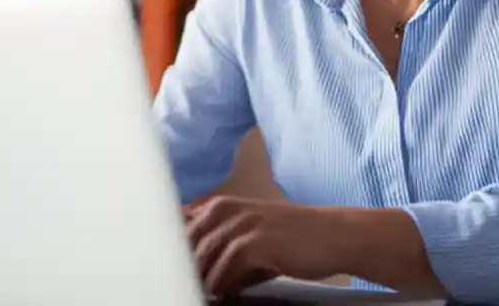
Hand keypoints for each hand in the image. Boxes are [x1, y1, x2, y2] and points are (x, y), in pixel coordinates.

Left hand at [184, 195, 344, 295]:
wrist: (333, 235)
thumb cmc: (291, 239)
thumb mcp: (249, 234)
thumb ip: (217, 247)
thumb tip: (186, 272)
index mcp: (219, 206)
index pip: (176, 226)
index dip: (168, 249)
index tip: (166, 269)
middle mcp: (224, 210)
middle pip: (183, 246)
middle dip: (182, 270)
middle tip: (184, 286)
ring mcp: (238, 225)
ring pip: (200, 262)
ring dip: (202, 282)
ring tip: (211, 291)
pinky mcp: (253, 244)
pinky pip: (222, 274)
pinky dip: (222, 288)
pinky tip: (228, 293)